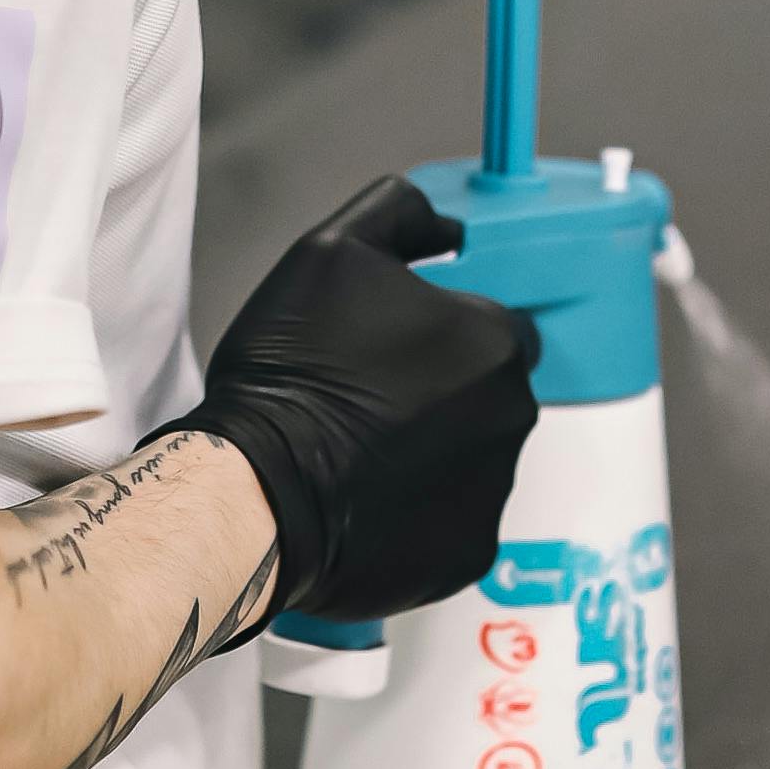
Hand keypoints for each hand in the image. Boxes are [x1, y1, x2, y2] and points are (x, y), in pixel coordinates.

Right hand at [175, 177, 539, 620]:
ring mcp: (494, 492)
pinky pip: (455, 522)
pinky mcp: (470, 553)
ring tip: (360, 453)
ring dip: (434, 454)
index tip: (393, 349)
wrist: (256, 491)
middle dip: (443, 395)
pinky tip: (367, 500)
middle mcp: (513, 416)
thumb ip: (404, 214)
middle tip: (368, 401)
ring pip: (476, 459)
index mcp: (495, 341)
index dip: (444, 333)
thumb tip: (451, 229)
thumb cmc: (292, 371)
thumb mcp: (333, 249)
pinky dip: (421, 513)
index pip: (499, 326)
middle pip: (490, 395)